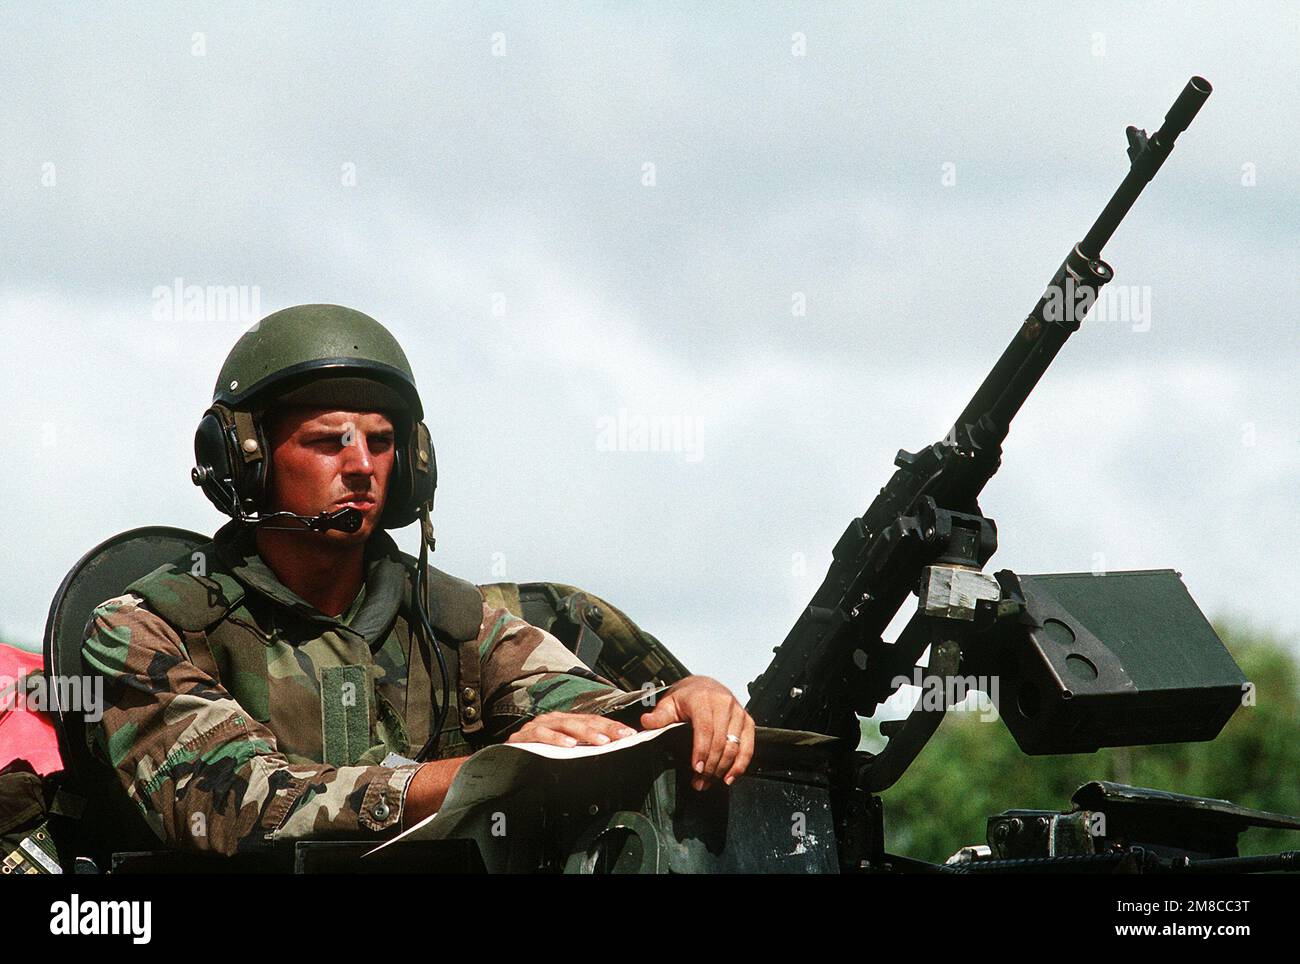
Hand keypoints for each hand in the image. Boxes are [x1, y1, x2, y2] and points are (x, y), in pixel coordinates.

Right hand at [507, 712, 637, 747]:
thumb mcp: (563, 754)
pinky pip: (541, 735)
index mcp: (565, 723)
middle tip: (621, 736)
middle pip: (583, 721)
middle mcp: (553, 721)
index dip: (612, 727)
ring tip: (601, 742)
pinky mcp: (523, 736)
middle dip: (605, 728)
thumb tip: (608, 753)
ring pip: (565, 725)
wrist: (502, 763)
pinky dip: (555, 739)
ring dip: (584, 733)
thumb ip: (582, 751)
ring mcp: (538, 726)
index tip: (630, 734)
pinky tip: (568, 745)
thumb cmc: (535, 759)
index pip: (593, 722)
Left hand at [639, 676, 754, 789]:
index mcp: (703, 699)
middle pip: (720, 740)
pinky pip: (749, 745)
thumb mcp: (669, 703)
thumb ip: (659, 716)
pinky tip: (730, 776)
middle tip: (700, 782)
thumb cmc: (687, 697)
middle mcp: (724, 704)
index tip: (697, 769)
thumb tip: (646, 722)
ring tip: (710, 782)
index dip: (702, 750)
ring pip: (735, 745)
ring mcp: (738, 712)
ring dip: (723, 768)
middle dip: (710, 766)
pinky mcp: (747, 720)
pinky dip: (741, 763)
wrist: (705, 685)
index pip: (705, 728)